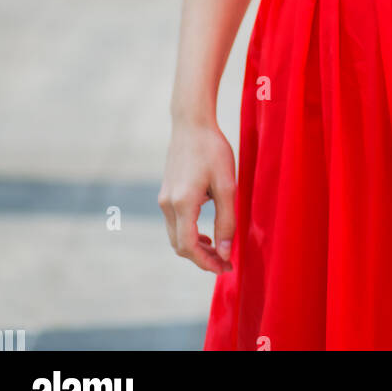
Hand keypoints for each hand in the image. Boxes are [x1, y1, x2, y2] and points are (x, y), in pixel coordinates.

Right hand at [158, 120, 236, 272]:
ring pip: (175, 236)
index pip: (189, 247)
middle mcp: (167, 204)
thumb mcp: (227, 185)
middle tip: (225, 262)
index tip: (225, 267)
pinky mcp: (165, 193)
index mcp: (182, 203)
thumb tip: (224, 252)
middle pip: (180, 246)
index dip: (206, 263)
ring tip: (218, 249)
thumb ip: (226, 221)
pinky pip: (174, 224)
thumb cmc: (212, 150)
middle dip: (202, 259)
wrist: (192, 123)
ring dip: (195, 248)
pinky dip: (188, 234)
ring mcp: (163, 199)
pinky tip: (206, 232)